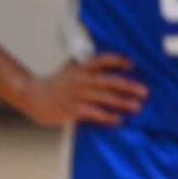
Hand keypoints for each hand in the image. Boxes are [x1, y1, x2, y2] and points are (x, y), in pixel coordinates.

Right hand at [18, 54, 145, 126]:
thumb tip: (110, 66)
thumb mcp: (72, 69)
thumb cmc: (56, 84)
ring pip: (105, 97)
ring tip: (137, 106)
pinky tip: (117, 119)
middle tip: (144, 91)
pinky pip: (94, 112)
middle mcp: (82, 79)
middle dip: (129, 86)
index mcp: (82, 68)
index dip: (119, 60)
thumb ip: (89, 68)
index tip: (133, 64)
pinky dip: (107, 116)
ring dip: (123, 102)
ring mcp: (78, 94)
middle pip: (110, 80)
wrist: (33, 96)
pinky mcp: (73, 109)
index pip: (103, 59)